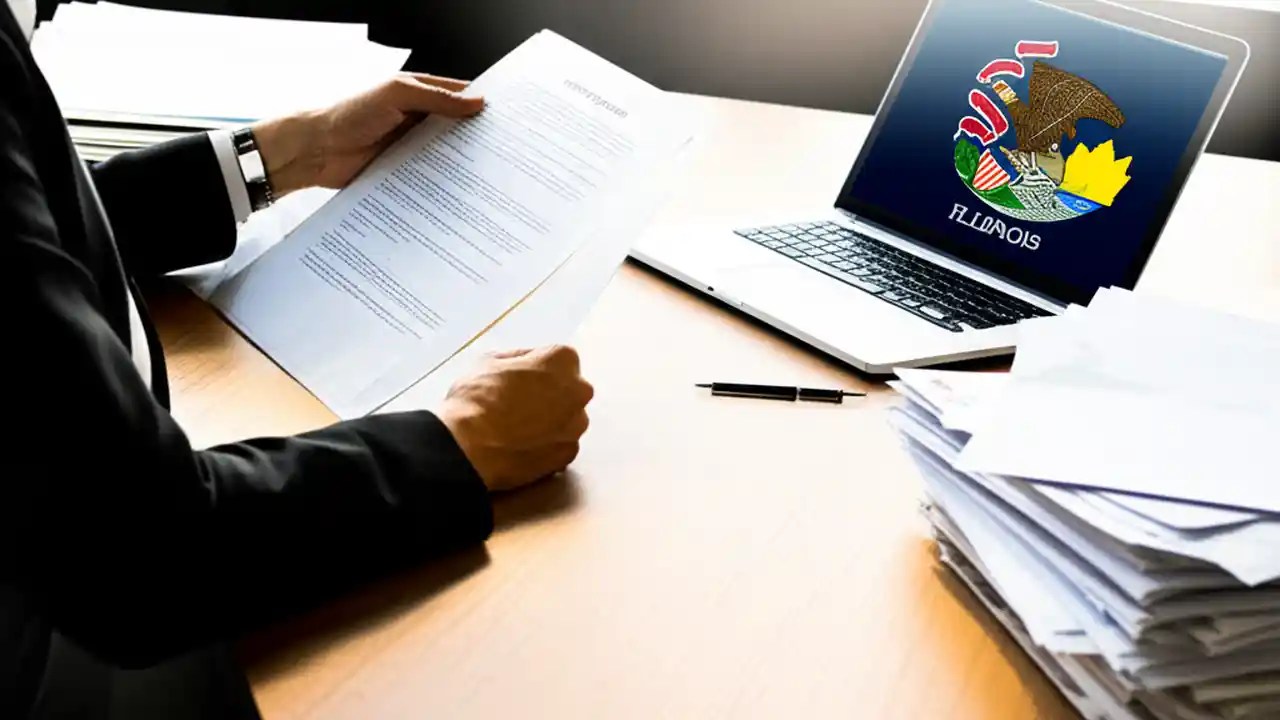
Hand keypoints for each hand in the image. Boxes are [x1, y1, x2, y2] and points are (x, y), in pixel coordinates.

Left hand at [251, 73, 484, 196]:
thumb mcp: (397, 95)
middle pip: (455, 128)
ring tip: (490, 176)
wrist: (317, 151)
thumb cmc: (350, 114)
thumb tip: (476, 101)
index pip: (458, 95)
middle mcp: (416, 120)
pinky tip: (461, 192)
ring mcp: (410, 147)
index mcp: (416, 94)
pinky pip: (429, 178)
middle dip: (476, 139)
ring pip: (445, 155)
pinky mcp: (403, 172)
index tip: (507, 118)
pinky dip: (443, 184)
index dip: (480, 104)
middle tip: (505, 152)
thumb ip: (437, 98)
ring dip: (462, 164)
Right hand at [438, 346, 593, 491]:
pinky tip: (523, 447)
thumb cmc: (477, 400)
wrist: (470, 448)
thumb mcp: (490, 361)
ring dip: (550, 422)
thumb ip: (519, 359)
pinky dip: (547, 446)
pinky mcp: (569, 454)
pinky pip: (561, 445)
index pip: (557, 358)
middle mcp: (579, 391)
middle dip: (550, 395)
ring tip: (518, 429)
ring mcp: (576, 426)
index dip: (535, 369)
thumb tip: (525, 365)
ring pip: (568, 420)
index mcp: (563, 360)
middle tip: (519, 404)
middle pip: (569, 390)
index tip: (520, 379)